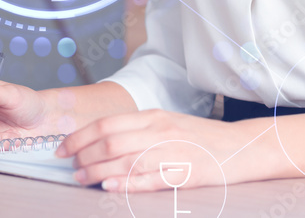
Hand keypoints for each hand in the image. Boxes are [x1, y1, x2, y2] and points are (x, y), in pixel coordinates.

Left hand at [56, 109, 260, 191]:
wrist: (242, 147)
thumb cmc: (202, 137)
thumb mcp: (169, 124)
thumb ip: (140, 131)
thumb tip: (103, 142)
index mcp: (154, 117)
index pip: (107, 124)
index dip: (80, 136)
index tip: (62, 148)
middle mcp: (160, 132)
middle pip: (110, 142)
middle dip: (83, 155)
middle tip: (69, 167)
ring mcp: (172, 153)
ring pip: (124, 160)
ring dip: (96, 171)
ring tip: (81, 179)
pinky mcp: (184, 174)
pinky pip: (149, 179)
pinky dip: (125, 183)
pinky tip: (109, 186)